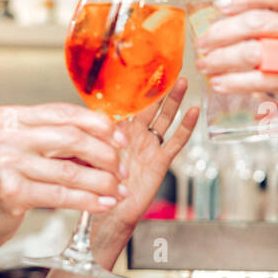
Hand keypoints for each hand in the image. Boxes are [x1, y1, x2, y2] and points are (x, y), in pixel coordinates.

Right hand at [0, 102, 126, 255]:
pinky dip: (89, 200)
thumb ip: (54, 142)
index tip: (120, 140)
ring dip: (103, 182)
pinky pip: (62, 195)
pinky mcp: (10, 192)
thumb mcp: (19, 151)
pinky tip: (104, 204)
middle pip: (73, 138)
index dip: (99, 125)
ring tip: (119, 191)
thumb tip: (105, 141)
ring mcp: (6, 163)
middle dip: (106, 155)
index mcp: (10, 117)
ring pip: (71, 170)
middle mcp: (6, 135)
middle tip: (123, 170)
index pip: (64, 113)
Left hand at [101, 77, 198, 233]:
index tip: (141, 65)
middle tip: (166, 66)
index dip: (135, 85)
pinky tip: (193, 112)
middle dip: (158, 87)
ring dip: (174, 101)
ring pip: (164, 118)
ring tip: (182, 81)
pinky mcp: (160, 161)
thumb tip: (84, 110)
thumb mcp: (87, 152)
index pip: (128, 102)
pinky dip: (185, 127)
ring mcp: (149, 147)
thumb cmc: (96, 184)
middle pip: (150, 105)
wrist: (108, 212)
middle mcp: (135, 135)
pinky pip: (175, 141)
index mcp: (117, 130)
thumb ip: (91, 132)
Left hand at [193, 0, 277, 116]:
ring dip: (220, 57)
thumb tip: (245, 20)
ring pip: (250, 51)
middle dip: (221, 31)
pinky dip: (232, 81)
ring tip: (206, 62)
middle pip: (255, 21)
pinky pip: (255, 80)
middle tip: (205, 39)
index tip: (221, 4)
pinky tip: (221, 81)